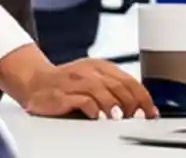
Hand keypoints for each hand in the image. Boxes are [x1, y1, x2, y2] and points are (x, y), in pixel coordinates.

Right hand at [20, 58, 158, 119]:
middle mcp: (90, 71)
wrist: (35, 82)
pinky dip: (93, 109)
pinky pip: (82, 99)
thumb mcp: (93, 81)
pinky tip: (99, 117)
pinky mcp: (62, 93)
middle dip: (132, 103)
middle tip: (137, 118)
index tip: (150, 112)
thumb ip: (113, 90)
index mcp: (101, 67)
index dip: (143, 97)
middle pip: (118, 86)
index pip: (129, 81)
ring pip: (102, 91)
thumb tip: (139, 108)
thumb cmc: (67, 84)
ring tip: (120, 118)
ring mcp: (75, 81)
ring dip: (114, 105)